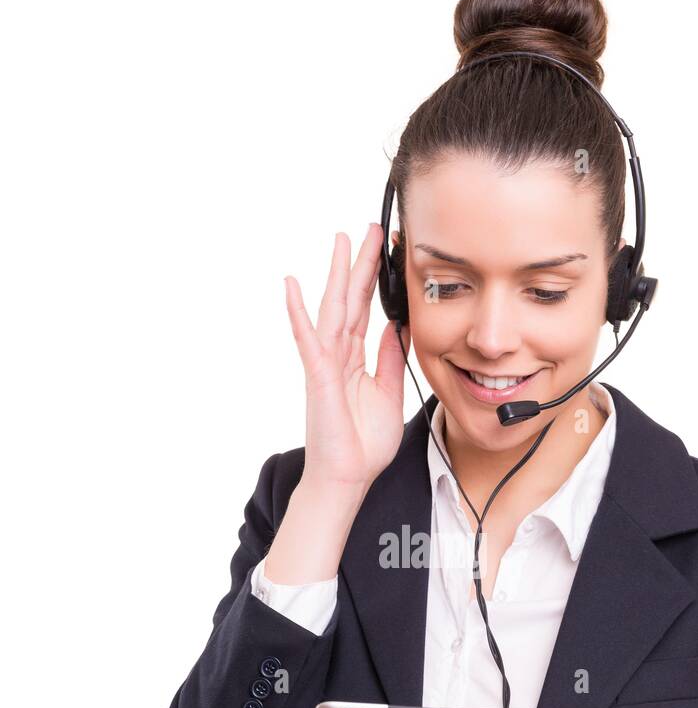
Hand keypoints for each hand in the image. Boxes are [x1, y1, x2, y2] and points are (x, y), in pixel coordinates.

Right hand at [284, 224, 406, 493]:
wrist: (348, 478)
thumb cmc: (363, 444)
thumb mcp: (389, 393)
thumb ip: (390, 359)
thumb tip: (396, 327)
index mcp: (356, 359)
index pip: (367, 310)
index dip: (376, 281)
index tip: (388, 252)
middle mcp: (338, 355)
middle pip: (350, 300)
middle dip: (361, 264)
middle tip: (372, 229)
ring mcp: (326, 364)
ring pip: (333, 310)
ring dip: (336, 274)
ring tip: (341, 240)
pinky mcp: (318, 377)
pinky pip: (308, 340)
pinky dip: (298, 313)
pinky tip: (291, 286)